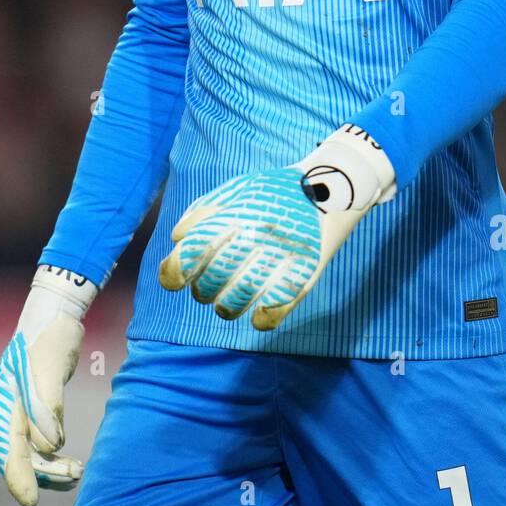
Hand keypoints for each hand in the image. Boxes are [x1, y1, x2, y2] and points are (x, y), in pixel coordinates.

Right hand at [0, 265, 98, 505]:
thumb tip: (50, 446)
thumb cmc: (49, 338)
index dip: (18, 477)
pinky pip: (41, 443)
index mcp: (2, 403)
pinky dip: (55, 456)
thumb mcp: (48, 369)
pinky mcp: (35, 410)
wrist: (57, 315)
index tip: (30, 502)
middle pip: (19, 456)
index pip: (6, 449)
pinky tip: (73, 463)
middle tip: (76, 477)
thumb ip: (47, 407)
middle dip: (43, 474)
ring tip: (79, 473)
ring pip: (31, 453)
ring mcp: (19, 411)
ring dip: (52, 469)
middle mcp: (6, 411)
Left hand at [159, 124, 395, 330]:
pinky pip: (275, 309)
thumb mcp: (239, 188)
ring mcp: (281, 257)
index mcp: (236, 214)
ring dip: (226, 307)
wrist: (331, 187)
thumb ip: (204, 211)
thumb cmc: (277, 190)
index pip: (192, 252)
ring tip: (228, 301)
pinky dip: (261, 319)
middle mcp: (255, 235)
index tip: (174, 278)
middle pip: (211, 282)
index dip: (173, 273)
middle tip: (209, 286)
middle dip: (202, 290)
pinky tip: (257, 313)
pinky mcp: (305, 274)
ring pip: (238, 300)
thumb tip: (176, 240)